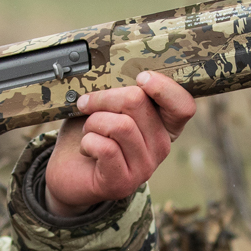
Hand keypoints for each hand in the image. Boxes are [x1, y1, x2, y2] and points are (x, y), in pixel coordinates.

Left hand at [44, 72, 195, 217]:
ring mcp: (145, 168)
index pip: (183, 106)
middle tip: (87, 105)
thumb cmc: (91, 133)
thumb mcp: (108, 106)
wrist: (68, 171)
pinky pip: (106, 148)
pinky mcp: (123, 183)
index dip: (163, 87)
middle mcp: (161, 147)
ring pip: (121, 125)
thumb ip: (120, 91)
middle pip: (138, 102)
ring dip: (93, 122)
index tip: (140, 78)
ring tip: (89, 130)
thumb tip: (115, 68)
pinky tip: (86, 148)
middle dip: (104, 98)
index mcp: (164, 125)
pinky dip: (87, 141)